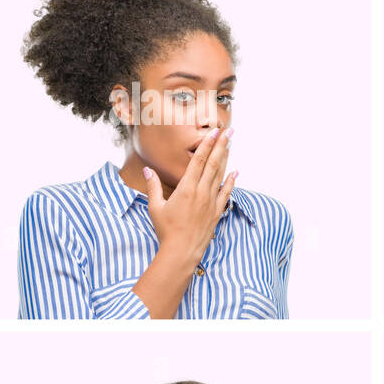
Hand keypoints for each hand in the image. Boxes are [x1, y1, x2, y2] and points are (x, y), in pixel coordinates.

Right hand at [143, 126, 236, 264]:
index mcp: (186, 188)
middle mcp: (201, 192)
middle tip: (229, 131)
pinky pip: (226, 193)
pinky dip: (232, 182)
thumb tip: (147, 170)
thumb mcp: (155, 207)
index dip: (207, 145)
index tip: (214, 132)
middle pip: (213, 163)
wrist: (181, 252)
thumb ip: (153, 186)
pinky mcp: (217, 212)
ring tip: (231, 144)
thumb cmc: (166, 230)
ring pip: (220, 175)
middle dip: (221, 145)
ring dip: (226, 158)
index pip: (198, 161)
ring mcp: (211, 202)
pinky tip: (236, 172)